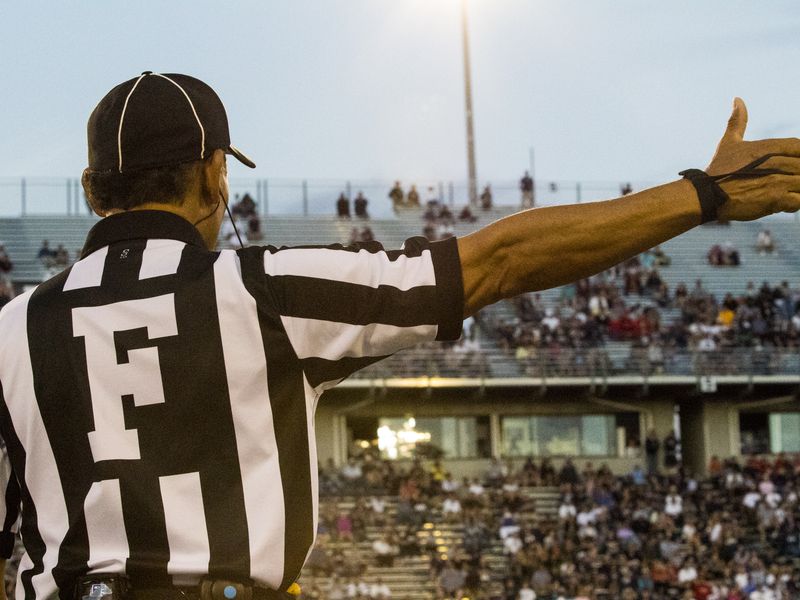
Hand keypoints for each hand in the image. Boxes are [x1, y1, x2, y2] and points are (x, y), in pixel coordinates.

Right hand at [706, 98, 799, 220]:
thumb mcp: (728, 143)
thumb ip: (737, 121)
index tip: (792, 163)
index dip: (799, 155)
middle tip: (786, 179)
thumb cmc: (717, 170)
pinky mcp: (774, 198)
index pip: (798, 146)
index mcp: (768, 147)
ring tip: (786, 191)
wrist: (705, 195)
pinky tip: (784, 204)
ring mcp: (776, 180)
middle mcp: (775, 161)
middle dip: (797, 173)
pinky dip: (794, 203)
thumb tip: (738, 99)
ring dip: (797, 188)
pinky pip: (798, 202)